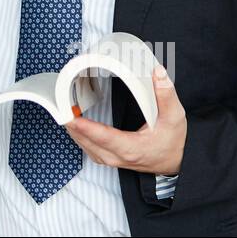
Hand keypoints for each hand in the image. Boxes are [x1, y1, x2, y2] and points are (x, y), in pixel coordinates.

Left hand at [63, 64, 185, 174]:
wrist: (177, 163)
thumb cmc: (174, 141)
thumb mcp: (175, 117)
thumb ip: (166, 95)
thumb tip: (158, 74)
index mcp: (133, 148)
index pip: (105, 138)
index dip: (87, 128)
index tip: (71, 118)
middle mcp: (119, 157)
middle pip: (88, 143)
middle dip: (72, 126)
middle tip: (59, 107)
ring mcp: (113, 160)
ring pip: (86, 147)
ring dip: (74, 132)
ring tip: (63, 112)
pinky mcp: (111, 159)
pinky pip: (89, 149)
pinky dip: (80, 137)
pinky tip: (74, 125)